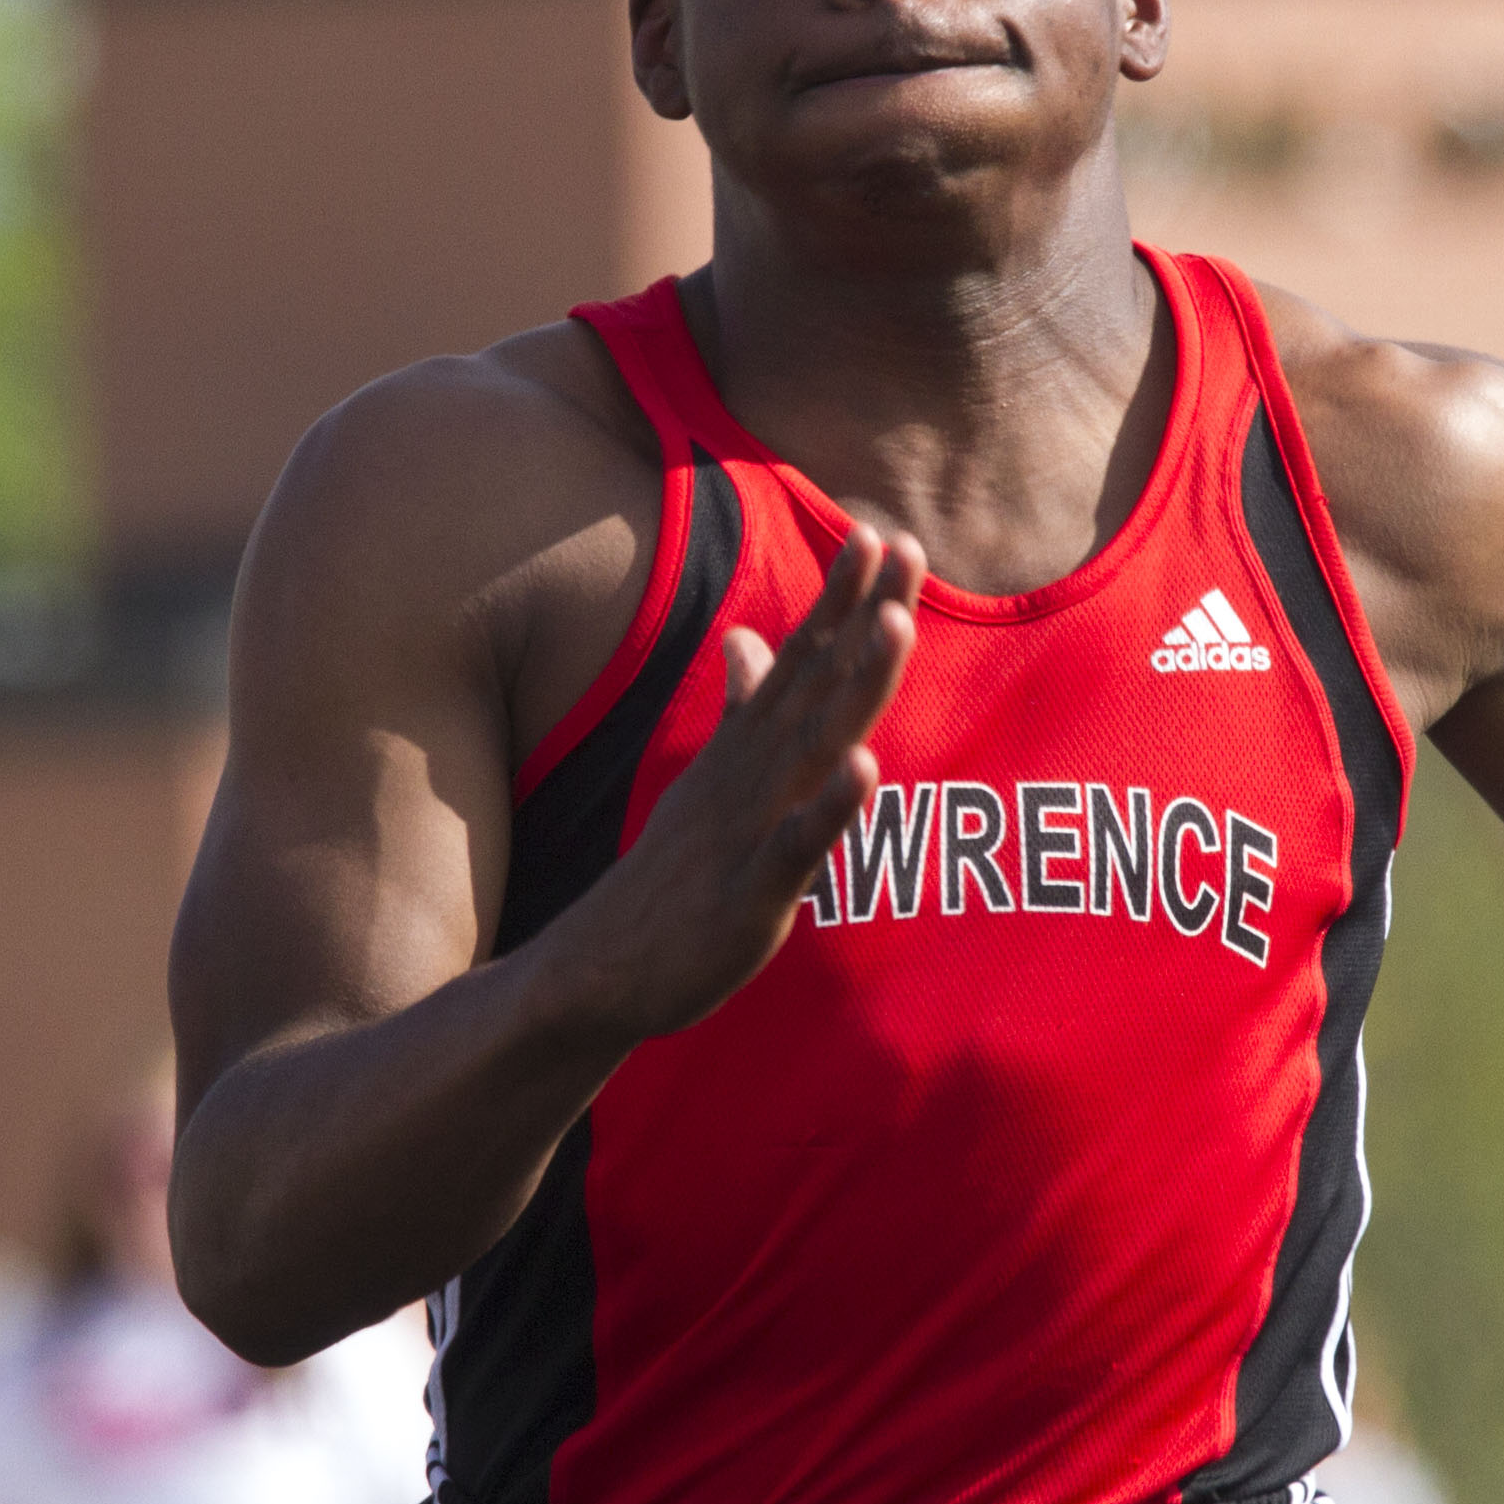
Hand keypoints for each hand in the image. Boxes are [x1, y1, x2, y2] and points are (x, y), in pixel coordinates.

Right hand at [575, 521, 924, 1040]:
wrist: (600, 969)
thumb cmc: (672, 877)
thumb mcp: (712, 780)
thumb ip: (740, 709)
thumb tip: (747, 638)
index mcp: (748, 750)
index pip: (803, 659)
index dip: (843, 599)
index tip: (881, 534)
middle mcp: (752, 774)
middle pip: (819, 681)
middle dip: (864, 613)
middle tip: (904, 541)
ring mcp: (751, 828)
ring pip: (814, 746)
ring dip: (856, 684)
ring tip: (897, 622)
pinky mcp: (752, 892)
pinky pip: (797, 845)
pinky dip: (829, 808)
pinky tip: (863, 768)